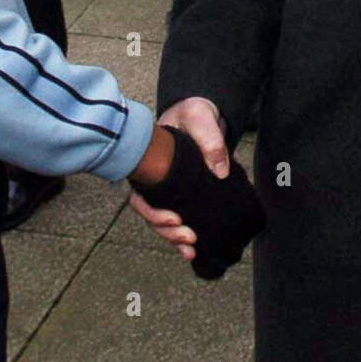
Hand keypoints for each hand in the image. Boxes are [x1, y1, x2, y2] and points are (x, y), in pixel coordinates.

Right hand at [127, 97, 227, 263]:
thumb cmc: (194, 112)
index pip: (140, 194)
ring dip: (175, 238)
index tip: (173, 218)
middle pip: (150, 213)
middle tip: (189, 237)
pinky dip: (185, 235)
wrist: (203, 113)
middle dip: (166, 231)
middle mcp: (156, 180)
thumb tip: (220, 170)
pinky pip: (180, 218)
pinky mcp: (185, 194)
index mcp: (150, 163)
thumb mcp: (200, 117)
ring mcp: (170, 189)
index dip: (150, 211)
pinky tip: (195, 249)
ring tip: (191, 249)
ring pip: (163, 221)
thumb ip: (210, 139)